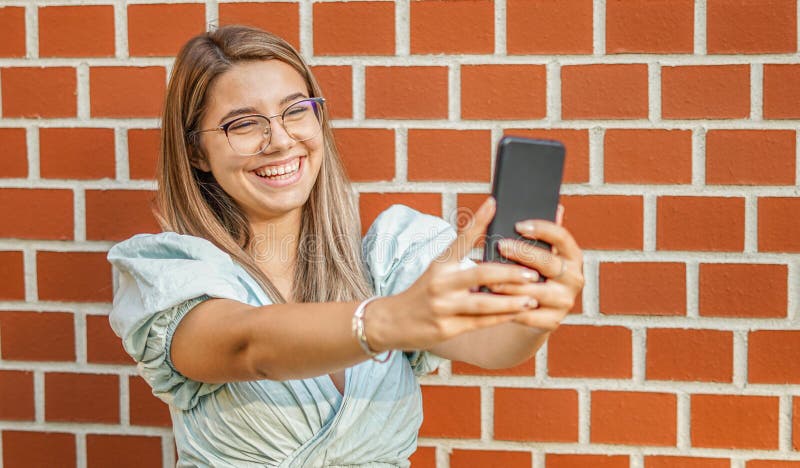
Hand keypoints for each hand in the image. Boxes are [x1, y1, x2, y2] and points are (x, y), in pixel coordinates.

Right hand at [369, 197, 540, 350]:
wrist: (391, 322)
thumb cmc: (422, 294)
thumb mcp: (436, 272)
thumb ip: (461, 263)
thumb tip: (495, 253)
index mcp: (439, 264)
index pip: (461, 238)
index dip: (478, 220)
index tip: (494, 202)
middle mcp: (440, 282)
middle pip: (480, 273)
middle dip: (510, 273)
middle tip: (532, 272)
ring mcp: (443, 306)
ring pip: (484, 302)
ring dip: (512, 301)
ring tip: (533, 298)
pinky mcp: (447, 328)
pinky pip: (481, 322)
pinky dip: (501, 318)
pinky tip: (518, 314)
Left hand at [487, 204, 583, 330]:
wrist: (536, 311)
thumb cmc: (534, 273)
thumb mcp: (539, 252)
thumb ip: (543, 234)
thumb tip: (555, 205)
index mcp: (573, 256)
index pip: (562, 237)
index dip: (542, 229)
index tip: (518, 224)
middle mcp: (575, 278)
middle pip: (548, 263)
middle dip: (523, 254)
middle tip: (500, 245)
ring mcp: (565, 301)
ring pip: (536, 290)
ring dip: (512, 284)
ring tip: (490, 277)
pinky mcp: (553, 321)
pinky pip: (529, 314)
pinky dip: (509, 307)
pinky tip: (492, 300)